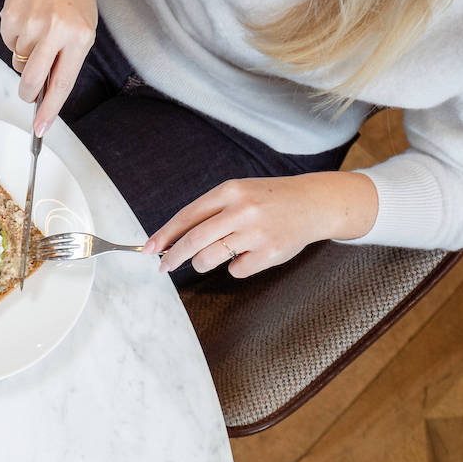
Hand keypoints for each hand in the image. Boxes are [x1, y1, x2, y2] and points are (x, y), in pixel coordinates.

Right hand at [0, 0, 96, 134]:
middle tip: (29, 88)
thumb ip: (68, 60)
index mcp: (80, 37)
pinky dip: (16, 38)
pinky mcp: (11, 19)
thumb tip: (46, 92)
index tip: (40, 129)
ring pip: (19, 62)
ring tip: (38, 28)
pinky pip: (8, 44)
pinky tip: (27, 19)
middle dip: (28, 91)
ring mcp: (31, 25)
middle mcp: (56, 32)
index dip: (49, 111)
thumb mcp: (83, 28)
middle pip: (32, 81)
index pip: (62, 84)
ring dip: (25, 54)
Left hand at [143, 171, 379, 277]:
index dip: (164, 235)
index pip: (187, 216)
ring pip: (209, 259)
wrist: (315, 203)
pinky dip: (238, 266)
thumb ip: (208, 213)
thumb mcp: (238, 194)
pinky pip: (236, 270)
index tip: (147, 249)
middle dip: (172, 258)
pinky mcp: (270, 252)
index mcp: (230, 191)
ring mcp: (257, 232)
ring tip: (221, 252)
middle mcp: (243, 209)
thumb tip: (171, 239)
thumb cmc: (269, 200)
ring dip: (205, 262)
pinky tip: (252, 252)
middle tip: (163, 267)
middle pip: (193, 241)